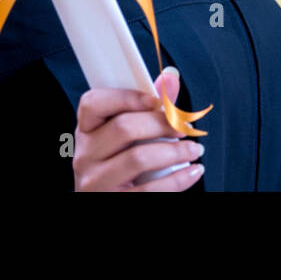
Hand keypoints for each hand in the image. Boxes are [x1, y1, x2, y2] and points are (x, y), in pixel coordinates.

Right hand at [72, 67, 205, 190]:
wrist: (111, 201)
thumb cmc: (122, 166)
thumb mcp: (127, 137)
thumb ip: (148, 106)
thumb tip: (170, 77)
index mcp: (86, 132)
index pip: (92, 103)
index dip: (126, 97)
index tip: (157, 100)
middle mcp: (85, 155)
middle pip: (123, 127)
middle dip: (161, 124)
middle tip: (184, 127)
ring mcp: (95, 182)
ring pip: (138, 157)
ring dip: (175, 152)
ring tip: (194, 149)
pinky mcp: (113, 201)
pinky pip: (150, 189)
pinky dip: (179, 179)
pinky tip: (193, 171)